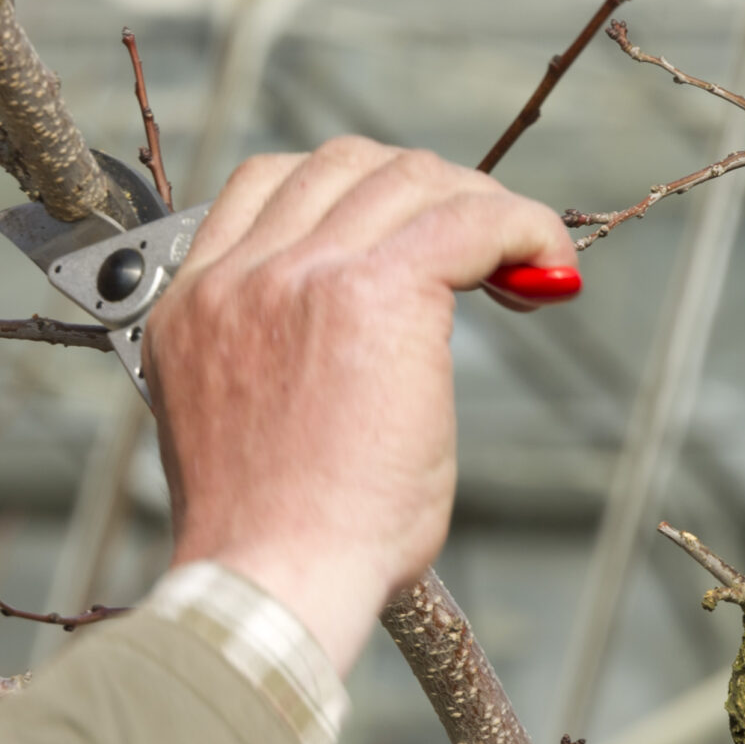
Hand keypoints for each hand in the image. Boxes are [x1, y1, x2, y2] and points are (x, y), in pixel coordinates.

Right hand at [141, 138, 576, 673]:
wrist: (271, 580)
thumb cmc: (274, 544)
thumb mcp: (249, 425)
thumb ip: (285, 360)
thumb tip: (362, 352)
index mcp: (195, 304)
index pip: (268, 183)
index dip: (352, 191)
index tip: (407, 237)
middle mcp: (238, 276)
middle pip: (344, 163)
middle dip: (423, 191)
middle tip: (478, 253)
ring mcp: (298, 275)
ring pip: (409, 178)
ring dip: (477, 209)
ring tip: (523, 266)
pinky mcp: (372, 293)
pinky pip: (469, 218)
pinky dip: (523, 230)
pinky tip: (549, 270)